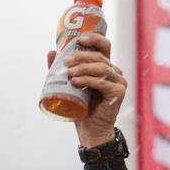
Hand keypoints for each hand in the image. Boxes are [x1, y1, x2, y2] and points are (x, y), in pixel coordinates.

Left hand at [45, 32, 126, 147]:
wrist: (90, 130)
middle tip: (66, 61)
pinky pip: (103, 83)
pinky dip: (89, 80)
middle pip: (100, 57)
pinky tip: (76, 81)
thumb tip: (51, 52)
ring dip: (84, 68)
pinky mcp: (118, 92)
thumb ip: (61, 70)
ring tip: (69, 72)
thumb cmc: (80, 108)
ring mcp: (118, 81)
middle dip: (82, 56)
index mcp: (104, 67)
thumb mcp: (69, 86)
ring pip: (102, 68)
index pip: (104, 46)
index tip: (80, 38)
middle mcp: (114, 71)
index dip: (94, 39)